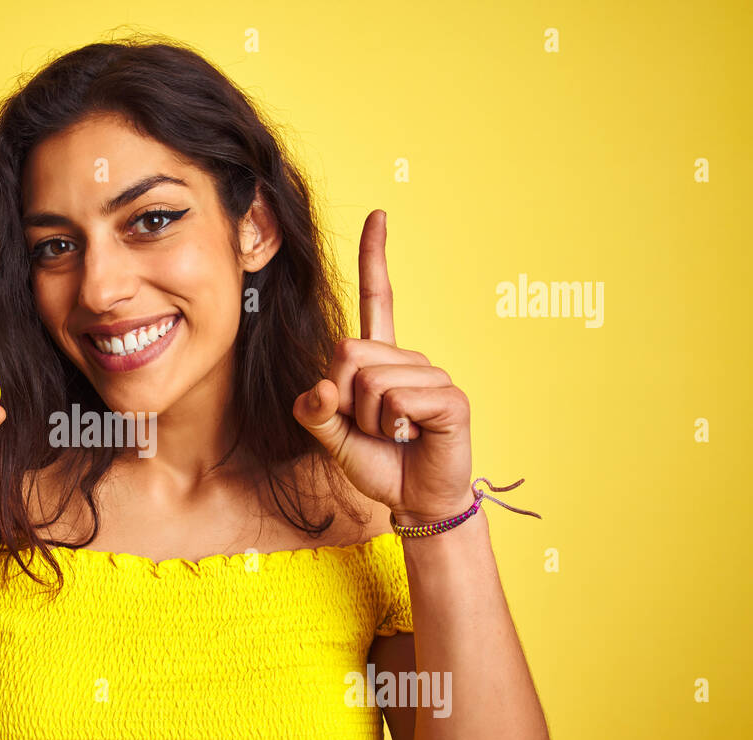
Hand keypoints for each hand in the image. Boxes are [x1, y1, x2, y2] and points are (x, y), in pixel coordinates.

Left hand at [292, 210, 473, 525]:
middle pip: (347, 354)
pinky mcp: (450, 399)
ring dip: (369, 420)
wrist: (413, 499)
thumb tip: (320, 387)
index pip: (378, 299)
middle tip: (370, 426)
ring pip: (370, 382)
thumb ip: (313, 410)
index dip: (375, 259)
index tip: (378, 216)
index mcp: (380, 359)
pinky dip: (394, 426)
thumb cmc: (376, 462)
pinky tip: (412, 436)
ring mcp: (432, 375)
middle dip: (343, 400)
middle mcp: (408, 359)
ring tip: (393, 435)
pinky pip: (397, 399)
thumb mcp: (330, 437)